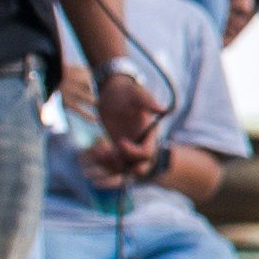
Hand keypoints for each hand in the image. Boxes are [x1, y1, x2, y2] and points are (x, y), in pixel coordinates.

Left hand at [93, 58, 164, 172]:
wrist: (112, 90)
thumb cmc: (126, 90)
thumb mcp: (137, 94)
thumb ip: (149, 102)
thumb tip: (163, 109)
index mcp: (149, 133)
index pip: (146, 153)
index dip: (134, 152)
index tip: (120, 141)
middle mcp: (141, 141)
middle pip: (139, 164)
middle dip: (126, 168)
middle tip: (112, 161)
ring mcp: (129, 145)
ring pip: (124, 166)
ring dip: (111, 165)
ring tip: (99, 154)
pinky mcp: (117, 146)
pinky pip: (114, 161)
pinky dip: (104, 161)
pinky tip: (95, 152)